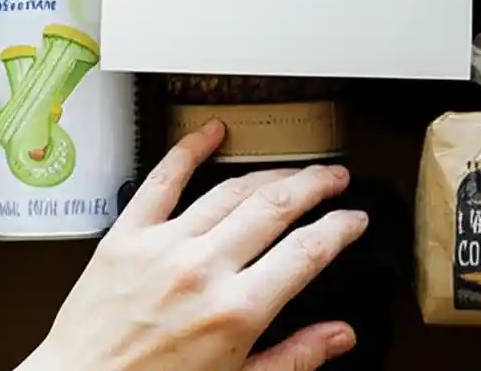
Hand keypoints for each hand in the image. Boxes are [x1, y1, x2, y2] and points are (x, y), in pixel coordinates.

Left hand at [18, 119, 368, 370]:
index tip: (353, 219)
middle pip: (275, 207)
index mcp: (236, 311)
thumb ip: (294, 358)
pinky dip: (189, 150)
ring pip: (230, 191)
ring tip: (291, 169)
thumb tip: (339, 336)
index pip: (307, 252)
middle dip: (314, 185)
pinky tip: (211, 133)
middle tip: (334, 177)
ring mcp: (164, 246)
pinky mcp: (127, 236)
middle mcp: (204, 270)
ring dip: (270, 174)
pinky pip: (162, 180)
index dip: (340, 228)